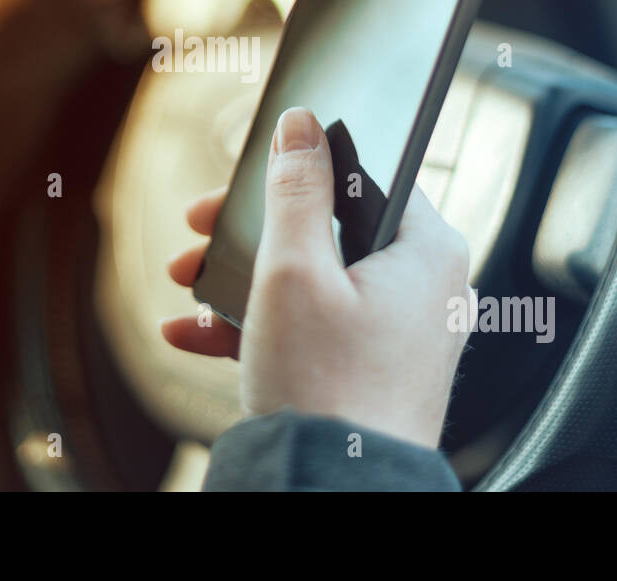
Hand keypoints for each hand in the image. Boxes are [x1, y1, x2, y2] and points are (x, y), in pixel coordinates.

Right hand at [163, 106, 475, 449]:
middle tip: (200, 230)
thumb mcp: (294, 271)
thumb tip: (301, 124)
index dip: (301, 163)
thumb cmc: (327, 386)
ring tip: (187, 282)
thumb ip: (296, 189)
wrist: (334, 493)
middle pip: (331, 227)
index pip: (369, 172)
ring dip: (243, 278)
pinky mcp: (370, 369)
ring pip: (314, 278)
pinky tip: (194, 333)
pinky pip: (312, 327)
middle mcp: (424, 287)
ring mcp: (398, 332)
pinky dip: (258, 324)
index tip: (249, 169)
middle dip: (252, 231)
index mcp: (428, 249)